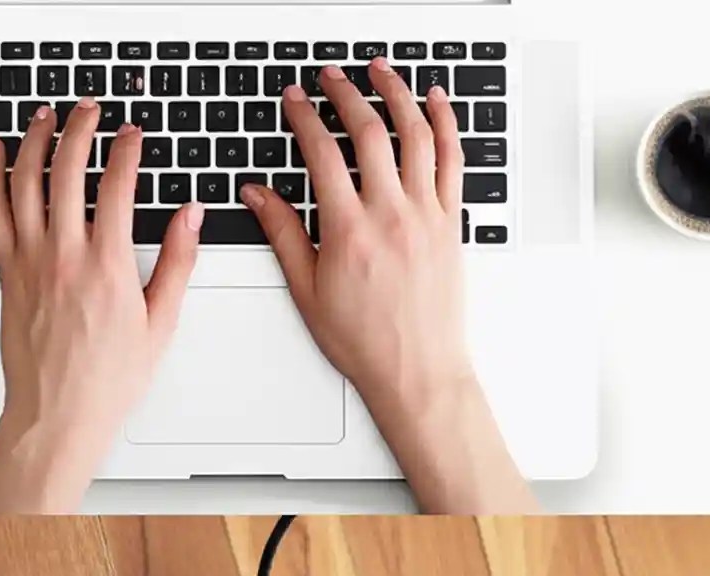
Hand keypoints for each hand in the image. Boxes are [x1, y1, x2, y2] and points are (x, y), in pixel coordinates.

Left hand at [0, 101, 203, 513]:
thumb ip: (176, 262)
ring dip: (34, 141)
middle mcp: (63, 256)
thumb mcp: (160, 322)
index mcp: (107, 266)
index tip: (132, 134)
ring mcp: (28, 261)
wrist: (56, 414)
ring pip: (25, 182)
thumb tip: (189, 217)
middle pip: (67, 171)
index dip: (125, 151)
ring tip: (45, 116)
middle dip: (80, 129)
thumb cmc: (107, 379)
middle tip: (91, 110)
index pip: (116, 186)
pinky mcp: (6, 272)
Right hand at [241, 60, 468, 415]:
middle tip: (331, 76)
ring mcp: (426, 216)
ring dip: (397, 95)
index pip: (321, 154)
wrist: (417, 370)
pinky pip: (452, 161)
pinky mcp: (451, 223)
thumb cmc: (363, 340)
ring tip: (380, 71)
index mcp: (348, 231)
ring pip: (415, 136)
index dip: (305, 118)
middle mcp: (390, 216)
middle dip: (346, 94)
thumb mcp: (307, 290)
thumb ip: (283, 234)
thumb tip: (257, 195)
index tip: (295, 99)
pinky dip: (445, 124)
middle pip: (368, 132)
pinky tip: (435, 102)